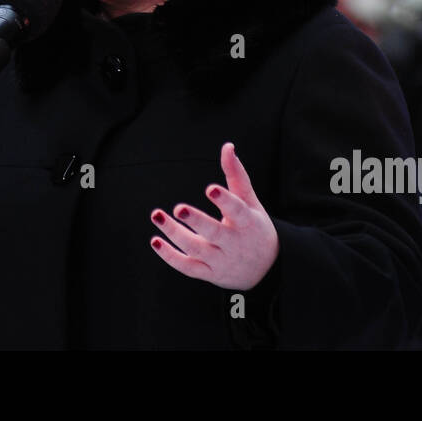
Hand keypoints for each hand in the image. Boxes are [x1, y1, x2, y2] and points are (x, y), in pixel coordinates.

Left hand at [149, 142, 278, 290]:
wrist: (266, 270)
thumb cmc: (254, 228)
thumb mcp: (250, 202)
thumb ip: (237, 175)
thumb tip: (227, 146)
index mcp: (248, 224)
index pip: (237, 211)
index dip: (225, 201)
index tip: (210, 188)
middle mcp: (235, 244)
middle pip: (215, 233)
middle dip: (197, 222)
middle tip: (179, 208)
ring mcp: (221, 261)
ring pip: (196, 249)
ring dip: (174, 234)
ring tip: (157, 215)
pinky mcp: (209, 273)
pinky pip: (187, 267)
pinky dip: (170, 256)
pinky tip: (155, 240)